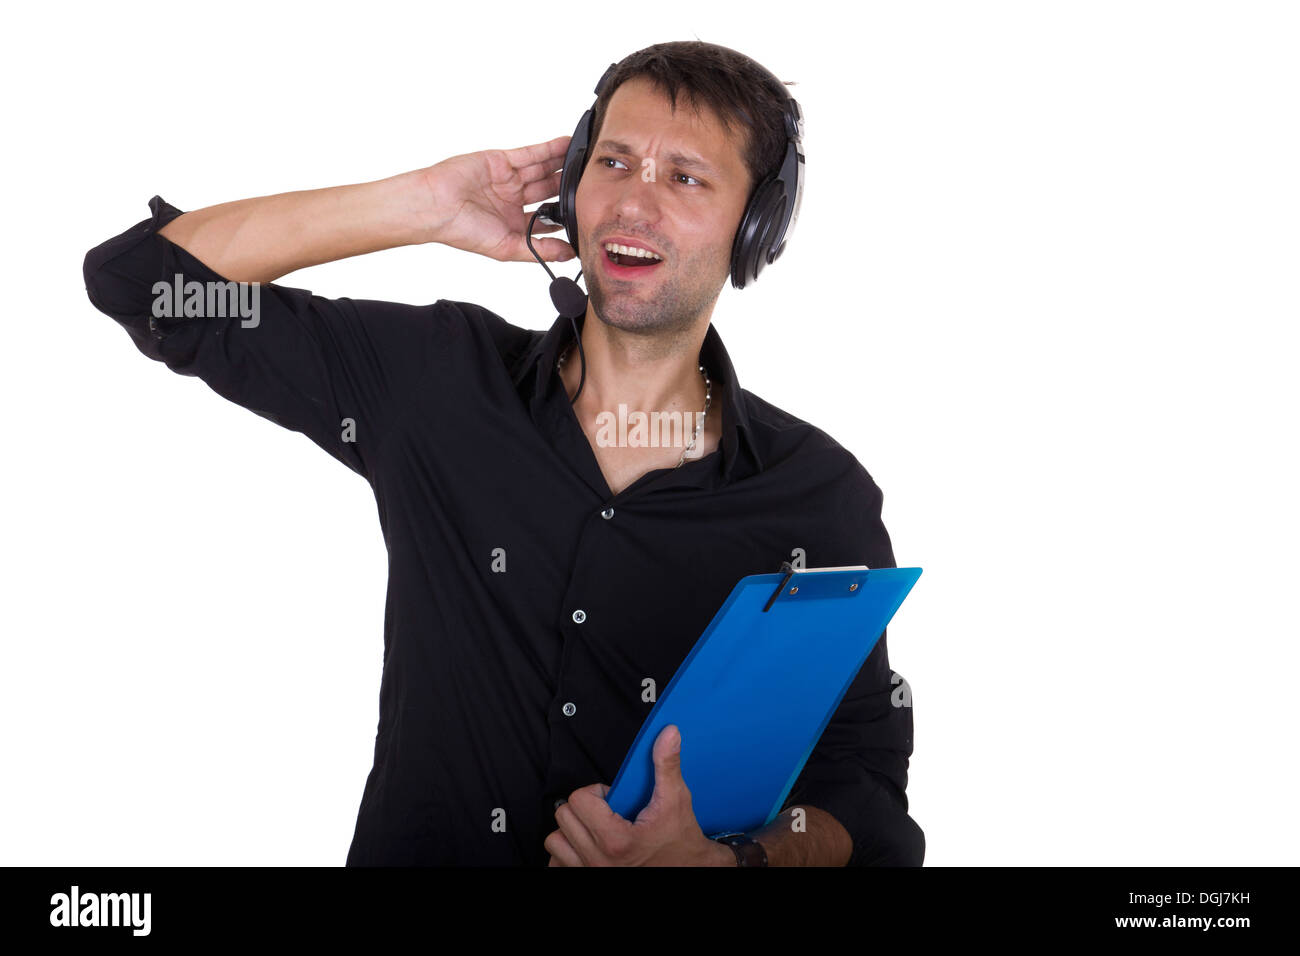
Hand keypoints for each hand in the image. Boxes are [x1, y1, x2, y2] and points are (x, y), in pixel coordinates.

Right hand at [418, 136, 575, 262]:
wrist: (434, 206)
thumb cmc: (461, 230)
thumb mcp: (507, 248)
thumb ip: (539, 250)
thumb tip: (569, 256)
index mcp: (513, 223)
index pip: (548, 219)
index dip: (567, 216)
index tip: (588, 214)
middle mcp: (512, 200)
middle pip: (548, 191)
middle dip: (569, 187)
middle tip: (593, 183)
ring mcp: (508, 178)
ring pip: (543, 170)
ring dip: (563, 165)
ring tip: (586, 161)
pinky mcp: (502, 160)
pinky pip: (531, 153)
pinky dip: (549, 149)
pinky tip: (567, 145)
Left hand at [544, 725, 732, 866]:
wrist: (691, 871)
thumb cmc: (681, 840)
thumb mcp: (676, 800)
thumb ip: (667, 765)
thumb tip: (668, 733)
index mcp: (616, 840)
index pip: (578, 800)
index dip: (595, 792)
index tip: (611, 799)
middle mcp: (599, 860)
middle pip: (564, 817)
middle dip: (583, 807)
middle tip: (604, 811)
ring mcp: (592, 872)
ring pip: (555, 841)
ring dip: (571, 830)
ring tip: (593, 827)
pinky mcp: (589, 879)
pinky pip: (557, 863)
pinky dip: (567, 852)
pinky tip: (587, 846)